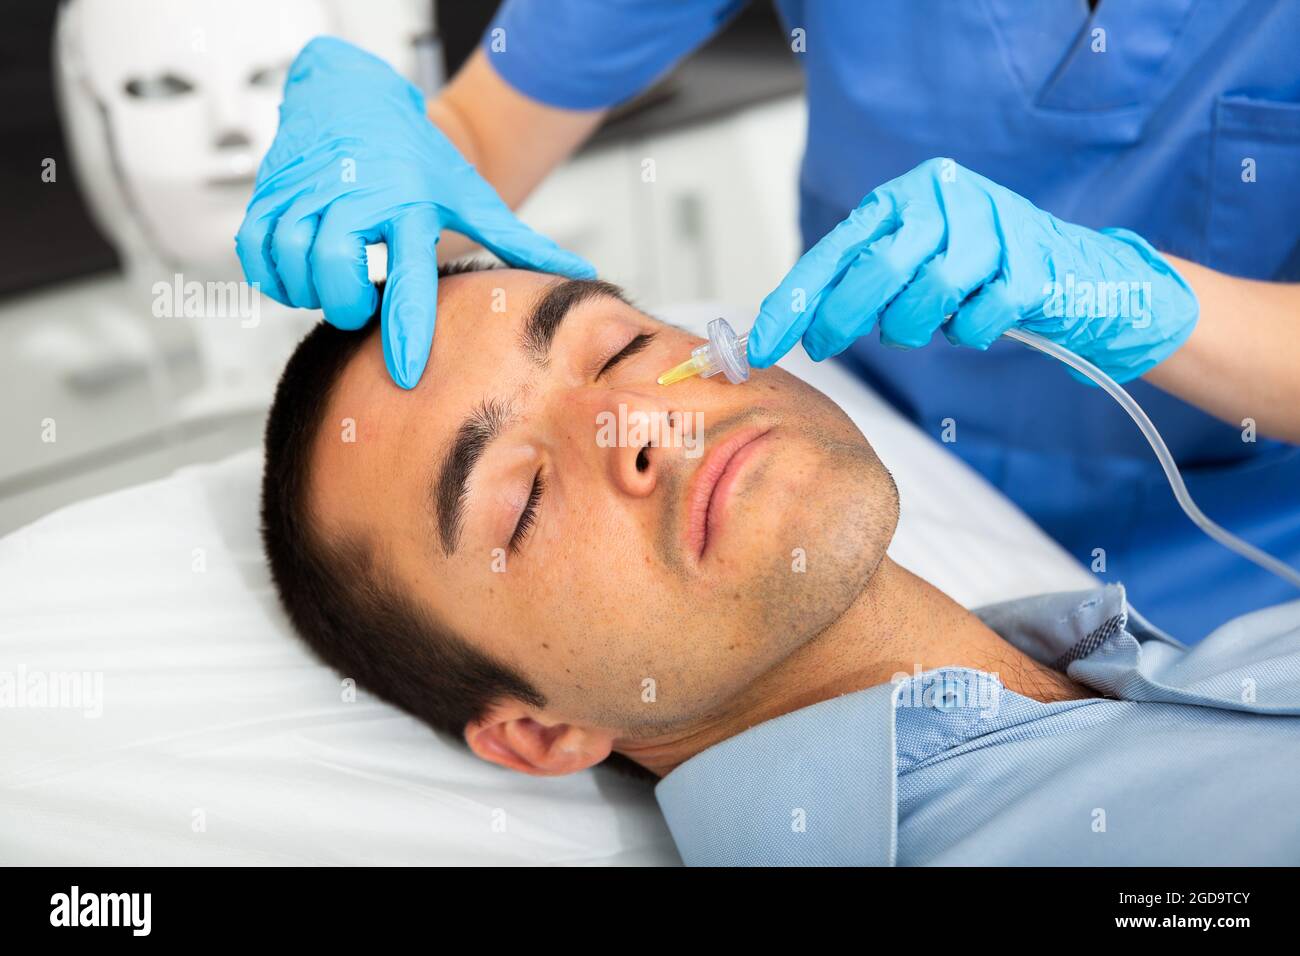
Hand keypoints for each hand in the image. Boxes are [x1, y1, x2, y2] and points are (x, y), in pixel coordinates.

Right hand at [235, 36, 595, 387]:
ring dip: (310, 291)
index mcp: (408, 206)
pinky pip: (257, 257)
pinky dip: (275, 276)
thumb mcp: (470, 196)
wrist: (353, 97)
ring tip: (336, 281)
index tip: (406, 376)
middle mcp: (352, 197)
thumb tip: (582, 273)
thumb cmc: (416, 159)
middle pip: (333, 276)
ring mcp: (304, 194)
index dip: (406, 329)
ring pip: (290, 267)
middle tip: (363, 302)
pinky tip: (303, 271)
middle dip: (347, 305)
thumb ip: (520, 241)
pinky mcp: (268, 195)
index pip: (408, 277)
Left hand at [748, 158, 1197, 382]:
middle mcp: (947, 198)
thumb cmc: (978, 271)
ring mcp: (995, 226)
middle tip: (825, 346)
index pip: (838, 249)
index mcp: (907, 195)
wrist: (1076, 272)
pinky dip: (969, 334)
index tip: (764, 344)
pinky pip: (978, 319)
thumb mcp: (913, 261)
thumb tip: (794, 323)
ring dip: (913, 329)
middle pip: (878, 270)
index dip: (796, 299)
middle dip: (842, 319)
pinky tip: (978, 321)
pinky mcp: (1033, 264)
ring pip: (927, 297)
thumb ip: (859, 280)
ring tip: (924, 325)